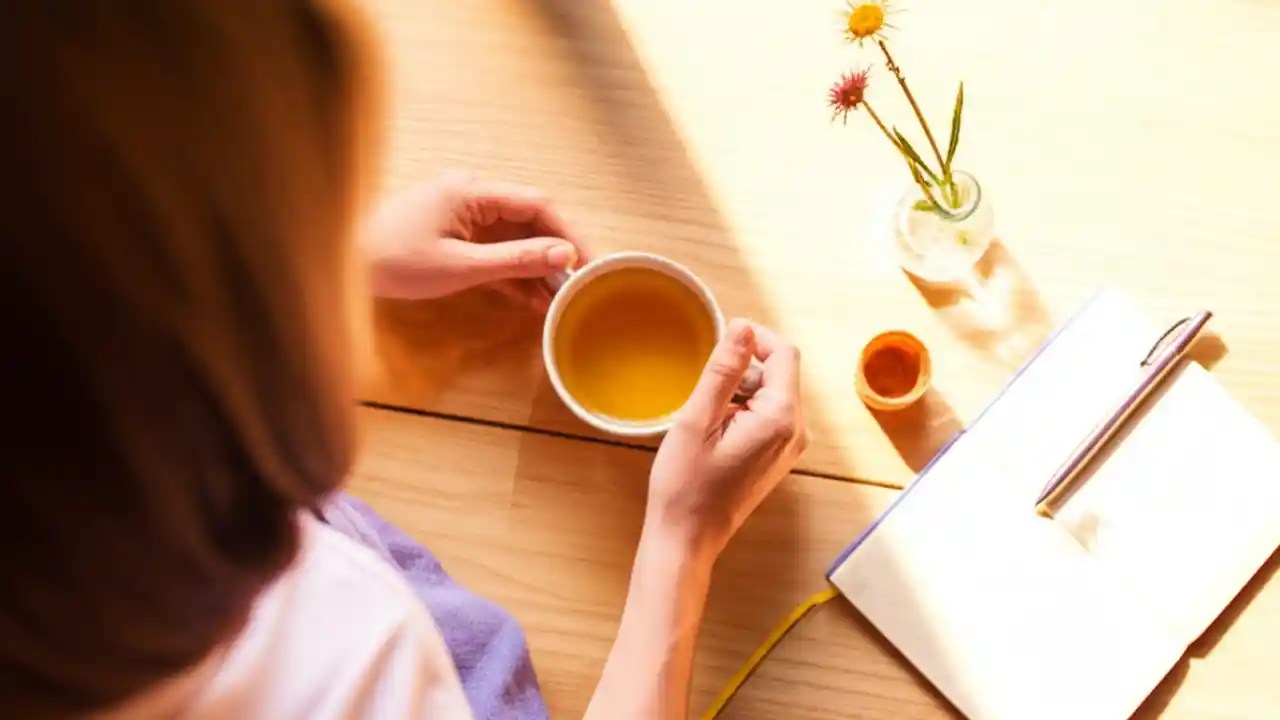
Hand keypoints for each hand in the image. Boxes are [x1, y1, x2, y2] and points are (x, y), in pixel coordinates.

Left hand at [363, 173, 587, 308]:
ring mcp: (462, 215)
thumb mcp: (459, 266)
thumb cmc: (390, 260)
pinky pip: (494, 251)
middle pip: (530, 221)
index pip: (539, 204)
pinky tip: (531, 301)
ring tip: (559, 302)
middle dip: (556, 256)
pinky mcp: (453, 236)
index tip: (591, 263)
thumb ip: (515, 261)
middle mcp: (472, 195)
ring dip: (535, 269)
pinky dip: (512, 274)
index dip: (570, 233)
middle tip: (580, 288)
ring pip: (514, 239)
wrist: (337, 262)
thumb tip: (564, 255)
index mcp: (473, 191)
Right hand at [647, 319, 807, 556]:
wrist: (687, 538)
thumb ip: (724, 370)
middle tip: (704, 387)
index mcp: (781, 418)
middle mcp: (796, 431)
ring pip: (772, 394)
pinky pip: (768, 417)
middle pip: (779, 373)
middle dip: (744, 368)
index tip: (723, 337)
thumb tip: (743, 327)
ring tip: (706, 414)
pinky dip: (743, 410)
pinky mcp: (777, 457)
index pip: (784, 354)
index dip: (755, 337)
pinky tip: (714, 430)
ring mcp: (789, 447)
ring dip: (740, 391)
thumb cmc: (685, 484)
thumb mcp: (697, 419)